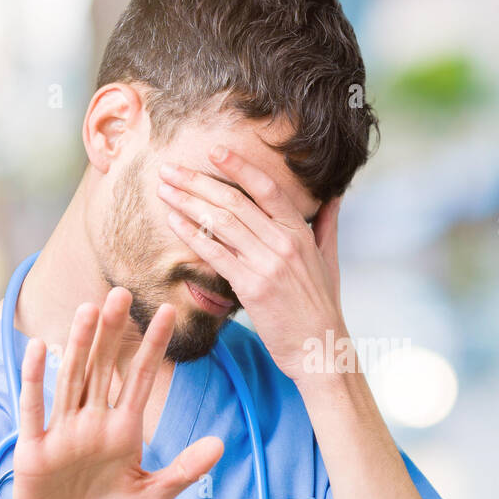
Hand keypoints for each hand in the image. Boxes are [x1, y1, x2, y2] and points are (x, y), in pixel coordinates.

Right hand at [6, 289, 223, 498]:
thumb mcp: (150, 497)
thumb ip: (183, 471)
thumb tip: (221, 445)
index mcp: (123, 430)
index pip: (140, 378)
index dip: (153, 346)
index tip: (169, 312)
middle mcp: (93, 422)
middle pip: (104, 368)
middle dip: (113, 332)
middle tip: (123, 292)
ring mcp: (63, 431)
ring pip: (72, 380)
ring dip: (79, 345)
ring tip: (88, 309)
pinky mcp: (35, 447)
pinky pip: (34, 408)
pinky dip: (36, 379)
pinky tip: (41, 348)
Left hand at [158, 145, 344, 380]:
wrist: (319, 348)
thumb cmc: (321, 306)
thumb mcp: (329, 259)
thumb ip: (327, 224)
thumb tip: (333, 196)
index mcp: (301, 232)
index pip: (267, 188)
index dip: (239, 166)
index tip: (213, 151)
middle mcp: (284, 243)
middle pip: (235, 201)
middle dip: (197, 181)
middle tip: (170, 168)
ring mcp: (267, 264)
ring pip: (221, 223)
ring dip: (187, 202)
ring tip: (164, 189)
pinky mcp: (251, 288)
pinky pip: (216, 254)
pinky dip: (192, 234)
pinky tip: (173, 221)